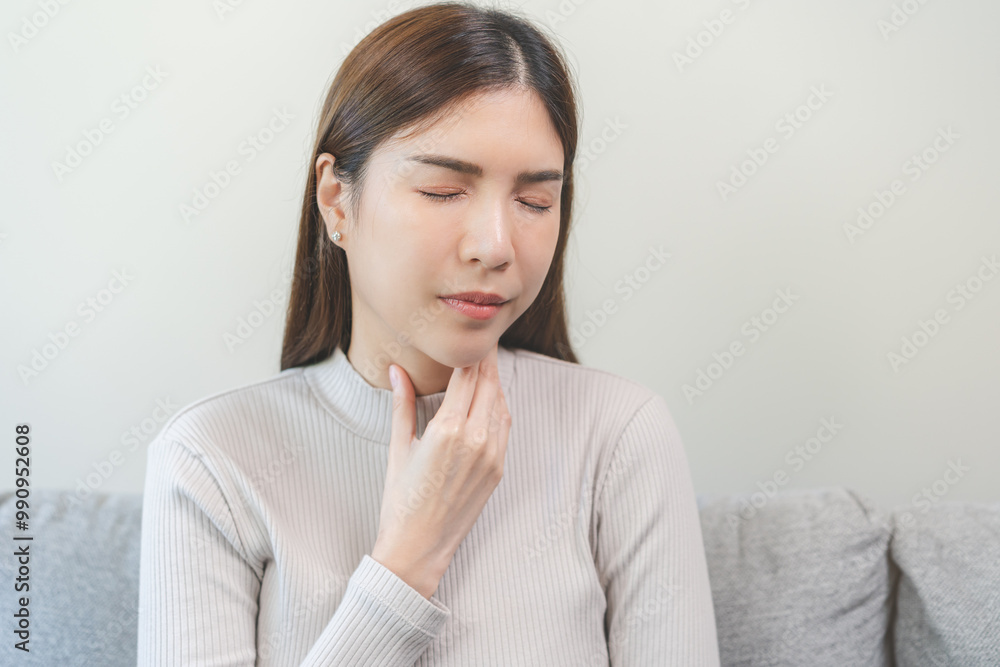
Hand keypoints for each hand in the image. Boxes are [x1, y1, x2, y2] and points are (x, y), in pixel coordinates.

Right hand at [370, 342, 511, 598]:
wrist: (419, 547)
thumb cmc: (401, 500)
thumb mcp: (398, 447)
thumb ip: (402, 404)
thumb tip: (397, 370)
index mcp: (448, 428)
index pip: (467, 374)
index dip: (471, 351)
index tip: (469, 336)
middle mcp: (476, 438)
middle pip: (489, 383)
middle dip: (486, 360)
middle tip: (483, 340)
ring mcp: (492, 454)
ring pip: (500, 402)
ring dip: (493, 381)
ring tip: (484, 364)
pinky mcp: (499, 468)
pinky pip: (504, 426)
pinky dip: (498, 406)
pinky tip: (488, 398)